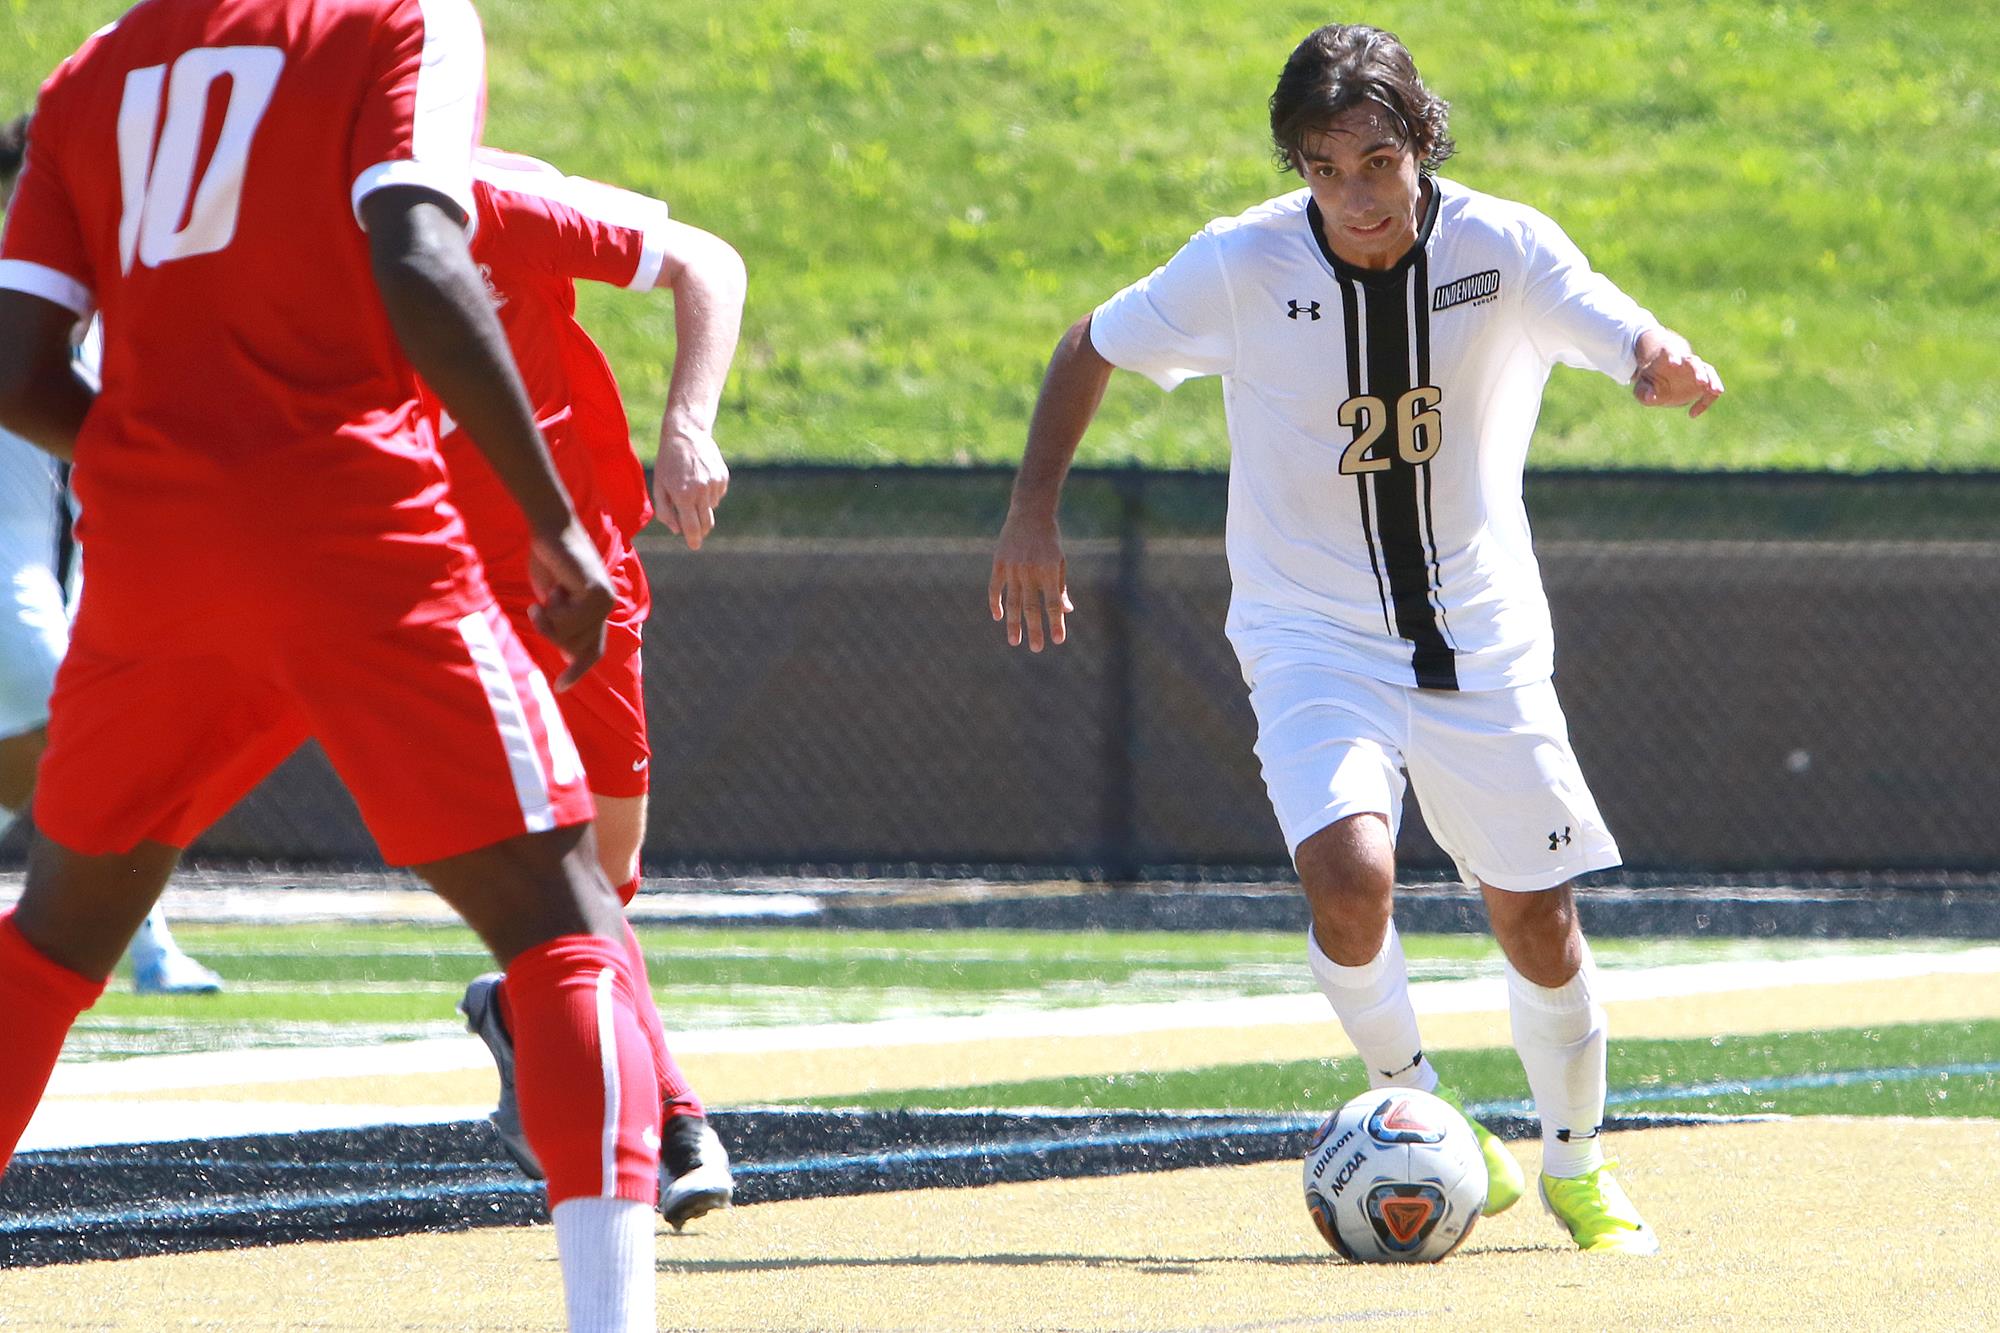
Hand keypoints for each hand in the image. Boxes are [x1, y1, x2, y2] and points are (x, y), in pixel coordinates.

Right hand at [527, 521, 615, 688]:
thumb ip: (561, 625)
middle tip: (539, 607)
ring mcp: (605, 602)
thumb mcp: (551, 600)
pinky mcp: (597, 594)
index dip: (577, 670)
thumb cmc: (549, 560)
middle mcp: (606, 608)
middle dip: (550, 633)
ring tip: (550, 593)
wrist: (551, 529)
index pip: (592, 650)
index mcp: (596, 611)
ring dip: (548, 619)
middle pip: (572, 647)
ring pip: (568, 637)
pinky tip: (555, 589)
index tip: (560, 688)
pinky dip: (553, 609)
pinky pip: (568, 621)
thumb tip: (568, 655)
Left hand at [653, 427, 729, 549]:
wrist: (685, 434)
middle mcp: (701, 491)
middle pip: (706, 523)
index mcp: (683, 495)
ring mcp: (714, 483)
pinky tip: (701, 480)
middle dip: (700, 530)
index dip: (693, 539)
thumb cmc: (667, 462)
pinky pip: (718, 495)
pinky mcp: (723, 477)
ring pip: (711, 508)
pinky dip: (710, 494)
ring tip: (691, 489)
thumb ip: (665, 511)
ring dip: (702, 507)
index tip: (694, 546)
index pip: (692, 527)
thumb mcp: (659, 486)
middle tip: (694, 530)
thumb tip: (677, 530)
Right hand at [989, 512, 1073, 651]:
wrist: (1030, 512)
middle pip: (1031, 607)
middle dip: (1034, 629)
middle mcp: (1031, 570)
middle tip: (1036, 649)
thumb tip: (1066, 611)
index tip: (1058, 640)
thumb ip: (1061, 587)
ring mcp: (1013, 567)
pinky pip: (995, 587)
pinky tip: (998, 617)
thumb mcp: (1060, 561)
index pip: (1053, 603)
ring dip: (1013, 623)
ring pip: (1012, 601)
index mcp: (1050, 570)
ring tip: (1014, 641)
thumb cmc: (1049, 540)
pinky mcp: (999, 562)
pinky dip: (995, 603)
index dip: (1056, 622)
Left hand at [1632, 344, 1724, 418]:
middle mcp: (1685, 361)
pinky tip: (1691, 414)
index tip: (1674, 364)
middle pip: (1695, 362)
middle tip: (1701, 382)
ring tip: (1717, 391)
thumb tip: (1650, 398)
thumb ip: (1643, 392)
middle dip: (1699, 371)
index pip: (1671, 352)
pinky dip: (1705, 402)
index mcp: (1667, 358)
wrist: (1665, 378)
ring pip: (1709, 371)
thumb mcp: (1642, 387)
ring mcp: (1697, 370)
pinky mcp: (1705, 382)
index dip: (1673, 356)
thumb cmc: (1652, 380)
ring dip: (1713, 381)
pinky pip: (1710, 391)